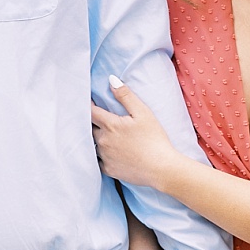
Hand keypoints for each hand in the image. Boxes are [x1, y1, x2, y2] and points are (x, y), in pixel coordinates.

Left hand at [91, 75, 182, 190]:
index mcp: (110, 125)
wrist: (161, 168)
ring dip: (95, 139)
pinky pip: (98, 161)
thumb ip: (125, 95)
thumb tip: (111, 79)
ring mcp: (104, 157)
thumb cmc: (154, 139)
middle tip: (96, 118)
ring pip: (93, 145)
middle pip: (89, 128)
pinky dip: (100, 156)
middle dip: (92, 123)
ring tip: (103, 135)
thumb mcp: (143, 112)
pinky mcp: (109, 170)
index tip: (88, 102)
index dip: (87, 105)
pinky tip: (108, 153)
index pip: (90, 111)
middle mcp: (103, 141)